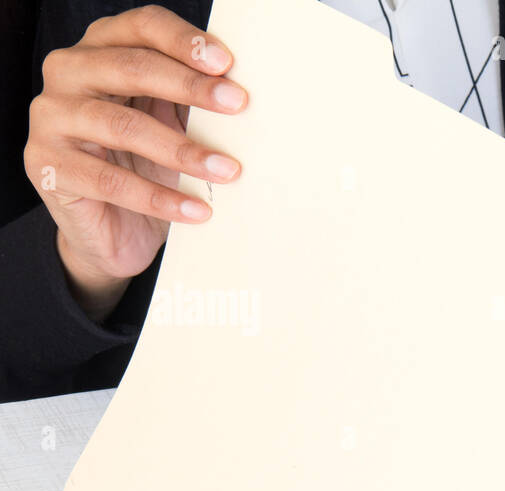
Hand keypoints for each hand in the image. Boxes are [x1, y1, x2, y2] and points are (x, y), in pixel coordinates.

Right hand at [23, 5, 246, 319]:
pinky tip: (197, 210)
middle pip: (131, 68)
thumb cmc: (145, 167)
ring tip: (227, 170)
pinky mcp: (47, 166)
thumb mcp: (170, 124)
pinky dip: (160, 198)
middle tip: (237, 104)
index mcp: (100, 50)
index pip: (141, 27)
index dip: (184, 41)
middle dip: (190, 86)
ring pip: (123, 126)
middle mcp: (67, 74)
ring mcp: (50, 119)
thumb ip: (190, 99)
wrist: (112, 231)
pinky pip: (111, 182)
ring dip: (183, 150)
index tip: (227, 63)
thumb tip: (239, 91)